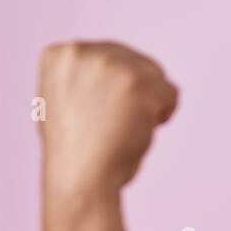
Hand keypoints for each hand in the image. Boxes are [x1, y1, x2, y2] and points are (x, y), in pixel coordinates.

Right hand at [36, 40, 178, 195]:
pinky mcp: (137, 82)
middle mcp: (82, 52)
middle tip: (114, 125)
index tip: (97, 114)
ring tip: (125, 128)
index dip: (112, 88)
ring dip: (149, 103)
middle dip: (134, 92)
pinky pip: (171, 92)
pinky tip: (141, 131)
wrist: (80, 178)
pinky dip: (164, 113)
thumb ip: (82, 78)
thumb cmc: (76, 152)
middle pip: (133, 60)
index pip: (107, 55)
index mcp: (60, 55)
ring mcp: (110, 65)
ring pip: (155, 74)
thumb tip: (106, 70)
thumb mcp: (63, 101)